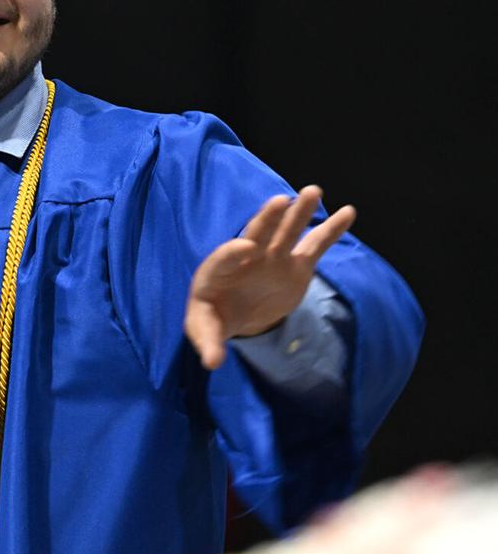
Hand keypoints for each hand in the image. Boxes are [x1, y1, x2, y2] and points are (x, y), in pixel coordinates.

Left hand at [184, 185, 355, 369]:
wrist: (233, 312)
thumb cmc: (212, 317)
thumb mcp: (205, 330)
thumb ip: (208, 343)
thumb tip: (212, 363)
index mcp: (217, 270)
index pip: (223, 258)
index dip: (232, 252)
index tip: (244, 247)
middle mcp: (246, 258)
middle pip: (256, 234)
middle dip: (267, 219)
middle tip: (279, 202)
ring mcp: (273, 259)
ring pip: (286, 232)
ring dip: (299, 213)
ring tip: (313, 191)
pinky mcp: (295, 266)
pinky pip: (314, 245)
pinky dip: (330, 230)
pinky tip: (348, 211)